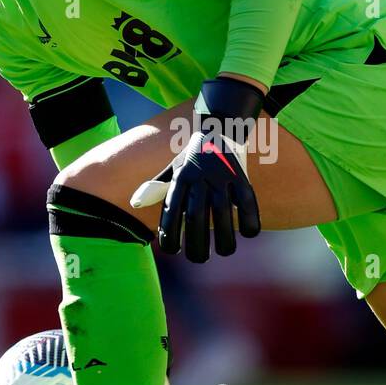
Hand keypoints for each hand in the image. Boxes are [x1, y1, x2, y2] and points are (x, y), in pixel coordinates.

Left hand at [130, 77, 263, 260]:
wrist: (219, 125)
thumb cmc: (193, 156)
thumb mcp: (173, 168)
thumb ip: (156, 186)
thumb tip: (134, 202)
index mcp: (181, 178)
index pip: (171, 210)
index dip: (170, 233)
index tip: (172, 250)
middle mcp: (200, 178)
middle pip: (196, 217)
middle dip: (197, 243)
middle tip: (200, 259)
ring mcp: (222, 177)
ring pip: (223, 213)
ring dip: (225, 238)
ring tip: (225, 252)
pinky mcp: (241, 177)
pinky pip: (248, 201)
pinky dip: (250, 218)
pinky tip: (249, 234)